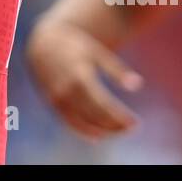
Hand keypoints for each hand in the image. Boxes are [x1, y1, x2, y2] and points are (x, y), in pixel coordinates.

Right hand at [26, 19, 142, 138]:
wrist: (43, 44)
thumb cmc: (76, 47)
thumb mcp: (97, 52)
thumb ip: (116, 69)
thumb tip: (137, 85)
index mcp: (80, 76)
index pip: (103, 105)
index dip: (120, 117)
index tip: (135, 123)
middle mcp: (67, 90)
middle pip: (94, 116)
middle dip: (114, 126)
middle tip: (131, 128)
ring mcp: (57, 99)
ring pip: (82, 123)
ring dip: (102, 131)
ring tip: (119, 131)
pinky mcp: (52, 104)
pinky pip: (69, 123)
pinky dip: (84, 132)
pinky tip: (99, 136)